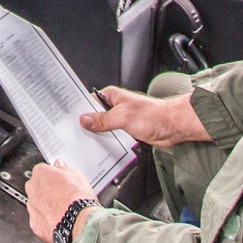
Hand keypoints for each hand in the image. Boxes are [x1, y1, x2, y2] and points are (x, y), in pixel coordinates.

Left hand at [24, 160, 94, 242]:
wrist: (78, 221)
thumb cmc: (77, 198)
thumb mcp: (76, 175)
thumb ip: (64, 169)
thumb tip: (60, 166)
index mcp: (40, 173)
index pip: (43, 170)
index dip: (53, 177)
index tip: (59, 180)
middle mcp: (32, 188)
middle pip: (37, 187)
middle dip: (47, 191)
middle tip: (62, 195)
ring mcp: (32, 206)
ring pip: (37, 204)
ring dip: (46, 206)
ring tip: (62, 209)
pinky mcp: (35, 223)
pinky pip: (39, 219)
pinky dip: (47, 220)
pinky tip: (58, 219)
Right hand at [80, 88, 209, 146]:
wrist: (172, 126)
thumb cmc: (153, 115)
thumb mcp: (123, 117)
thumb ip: (103, 120)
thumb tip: (86, 120)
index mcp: (112, 96)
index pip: (89, 101)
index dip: (80, 110)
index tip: (71, 119)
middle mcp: (115, 106)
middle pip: (95, 116)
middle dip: (88, 124)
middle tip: (77, 133)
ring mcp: (120, 119)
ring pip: (103, 127)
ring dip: (99, 134)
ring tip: (88, 141)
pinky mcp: (126, 130)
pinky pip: (112, 136)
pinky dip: (108, 141)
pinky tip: (102, 146)